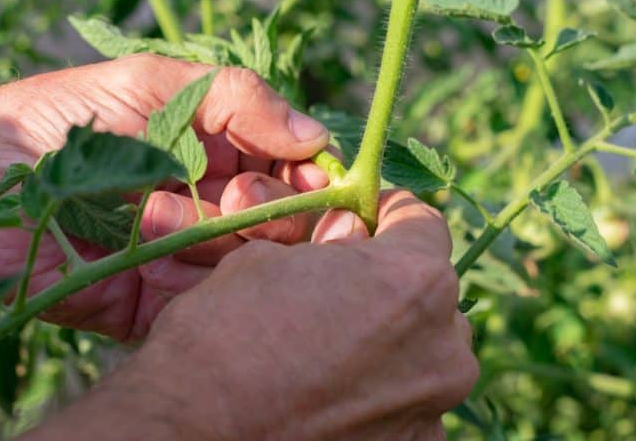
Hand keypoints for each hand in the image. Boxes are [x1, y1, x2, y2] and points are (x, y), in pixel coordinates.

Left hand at [0, 54, 330, 339]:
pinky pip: (213, 304)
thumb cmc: (64, 122)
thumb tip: (317, 134)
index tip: (323, 176)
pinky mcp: (160, 304)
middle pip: (286, 221)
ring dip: (226, 237)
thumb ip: (238, 97)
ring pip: (256, 262)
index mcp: (219, 156)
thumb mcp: (152, 84)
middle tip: (237, 198)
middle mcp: (213, 209)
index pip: (294, 170)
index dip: (314, 175)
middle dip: (276, 208)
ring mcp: (189, 258)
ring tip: (168, 213)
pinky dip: (209, 284)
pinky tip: (171, 254)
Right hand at [26, 191, 477, 440]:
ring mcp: (432, 408)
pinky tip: (333, 395)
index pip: (423, 224)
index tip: (366, 220)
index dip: (388, 215)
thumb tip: (349, 246)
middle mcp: (444, 347)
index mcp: (416, 281)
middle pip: (430, 296)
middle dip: (392, 287)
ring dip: (393, 344)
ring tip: (336, 351)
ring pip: (423, 355)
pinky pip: (407, 406)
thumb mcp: (269, 259)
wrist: (191, 429)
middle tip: (345, 292)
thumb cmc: (226, 334)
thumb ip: (329, 250)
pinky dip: (380, 395)